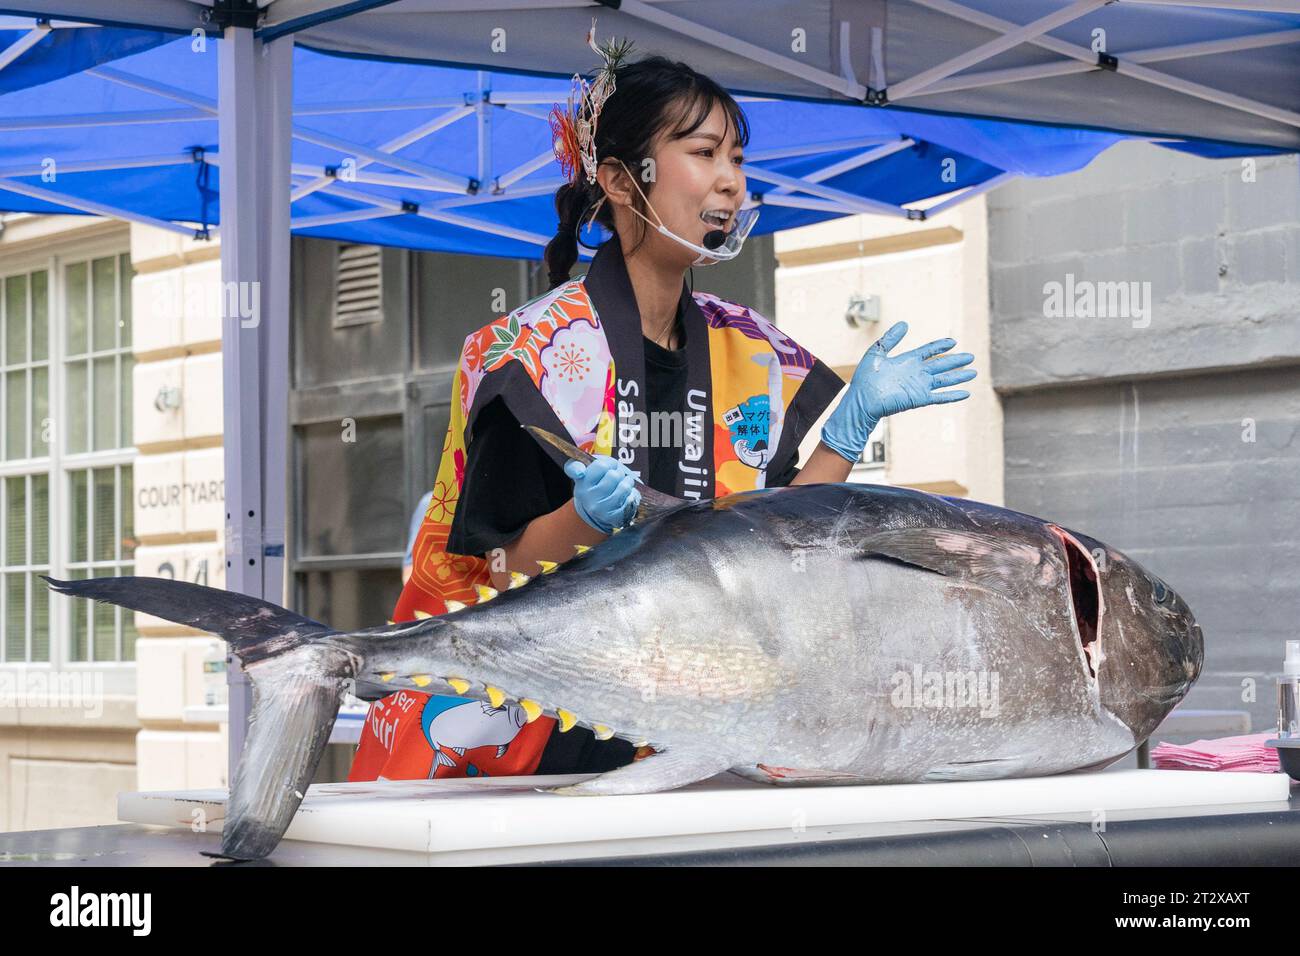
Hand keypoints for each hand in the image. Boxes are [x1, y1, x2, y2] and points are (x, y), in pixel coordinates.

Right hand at [563, 455, 640, 533]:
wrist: (595, 510)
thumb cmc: (594, 484)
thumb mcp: (582, 472)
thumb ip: (575, 466)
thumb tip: (579, 472)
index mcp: (582, 483)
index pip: (601, 466)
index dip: (609, 464)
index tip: (608, 468)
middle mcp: (589, 497)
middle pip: (614, 476)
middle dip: (619, 473)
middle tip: (616, 477)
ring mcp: (601, 509)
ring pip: (624, 488)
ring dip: (627, 483)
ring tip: (623, 485)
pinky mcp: (613, 517)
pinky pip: (630, 500)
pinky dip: (632, 496)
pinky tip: (626, 496)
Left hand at [821, 320, 975, 461]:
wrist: (861, 400)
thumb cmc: (865, 379)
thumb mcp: (876, 352)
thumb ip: (890, 338)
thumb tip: (905, 323)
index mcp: (906, 361)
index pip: (928, 351)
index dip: (940, 347)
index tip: (952, 342)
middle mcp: (915, 373)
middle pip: (941, 365)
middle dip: (955, 361)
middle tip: (971, 357)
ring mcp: (918, 386)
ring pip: (944, 380)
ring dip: (959, 376)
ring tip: (973, 372)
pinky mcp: (919, 398)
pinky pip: (940, 396)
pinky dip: (953, 395)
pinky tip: (966, 393)